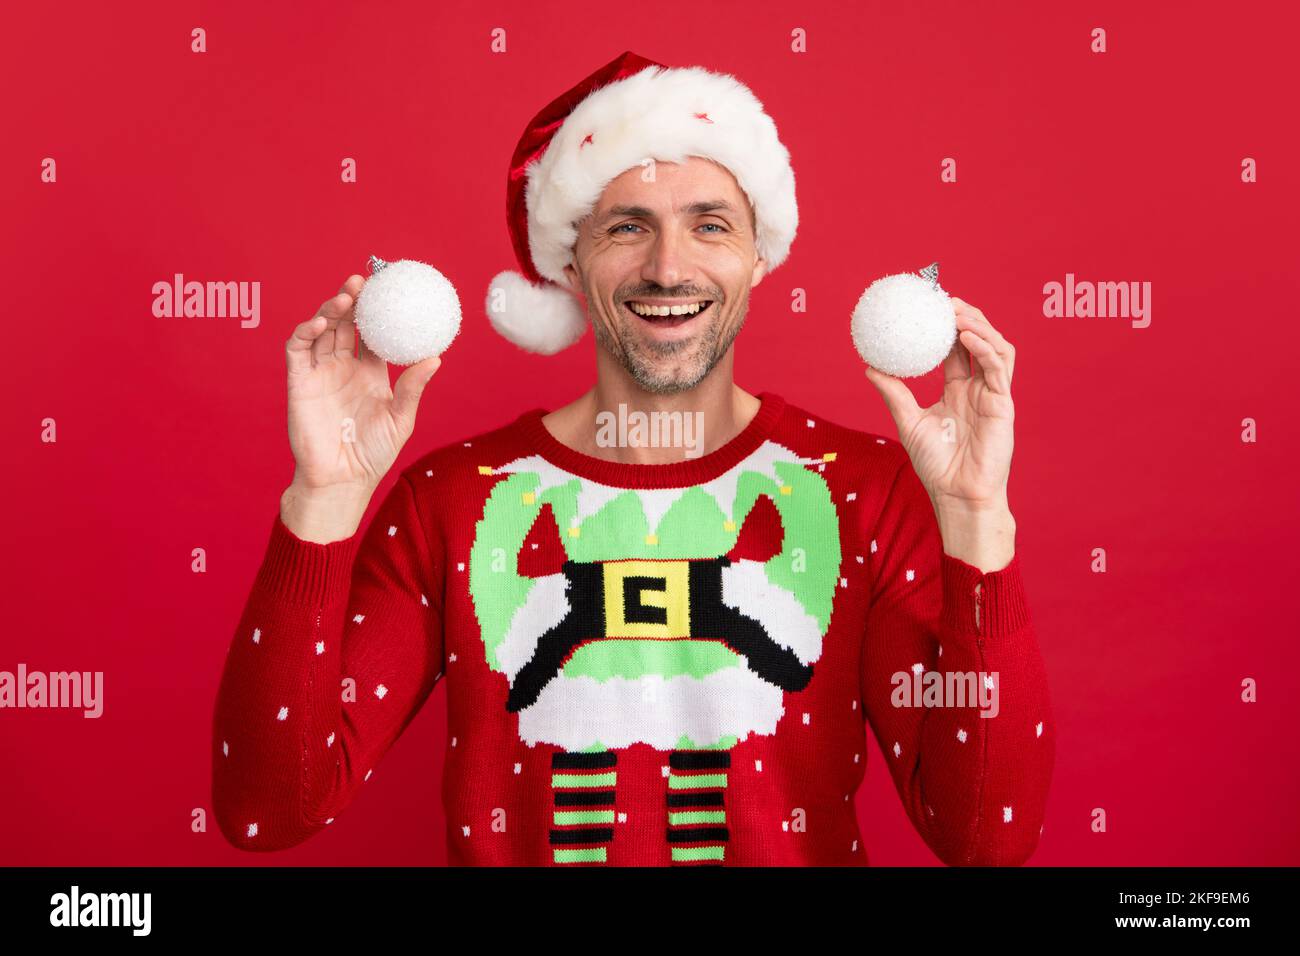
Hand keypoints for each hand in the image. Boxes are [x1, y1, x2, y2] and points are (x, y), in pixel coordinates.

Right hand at [284, 274, 442, 495]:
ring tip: (346, 295)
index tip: (390, 288)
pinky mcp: (299, 381)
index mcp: (370, 371)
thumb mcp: (401, 418)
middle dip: (353, 299)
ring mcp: (320, 372)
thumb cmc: (374, 453)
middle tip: (365, 280)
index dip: (378, 310)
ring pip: (322, 329)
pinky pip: (299, 350)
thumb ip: (413, 388)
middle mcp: (343, 366)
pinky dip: (306, 332)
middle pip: (345, 323)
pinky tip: (321, 323)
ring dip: (331, 309)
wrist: (342, 480)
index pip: (372, 332)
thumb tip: (436, 358)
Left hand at [863, 296, 1015, 515]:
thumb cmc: (936, 465)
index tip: (927, 304)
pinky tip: (966, 336)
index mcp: (958, 389)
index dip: (946, 323)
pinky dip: (985, 348)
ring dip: (978, 325)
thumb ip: (893, 393)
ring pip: (995, 347)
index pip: (955, 348)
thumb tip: (869, 366)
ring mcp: (993, 394)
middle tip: (941, 297)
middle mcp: (978, 388)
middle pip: (978, 340)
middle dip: (964, 315)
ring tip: (955, 311)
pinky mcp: (1004, 404)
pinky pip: (998, 368)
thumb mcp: (908, 422)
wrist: (956, 494)